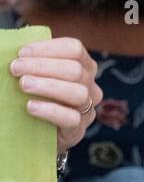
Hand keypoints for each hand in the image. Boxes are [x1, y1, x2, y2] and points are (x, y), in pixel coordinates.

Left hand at [10, 36, 103, 154]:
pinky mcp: (78, 130)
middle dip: (42, 66)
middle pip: (75, 70)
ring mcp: (87, 109)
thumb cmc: (40, 96)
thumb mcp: (41, 76)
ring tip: (23, 84)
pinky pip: (71, 118)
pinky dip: (50, 110)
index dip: (48, 48)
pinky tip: (30, 106)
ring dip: (47, 86)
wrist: (41, 133)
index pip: (74, 48)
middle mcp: (90, 85)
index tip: (22, 53)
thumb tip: (18, 52)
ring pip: (77, 92)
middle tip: (16, 68)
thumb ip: (35, 62)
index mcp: (84, 66)